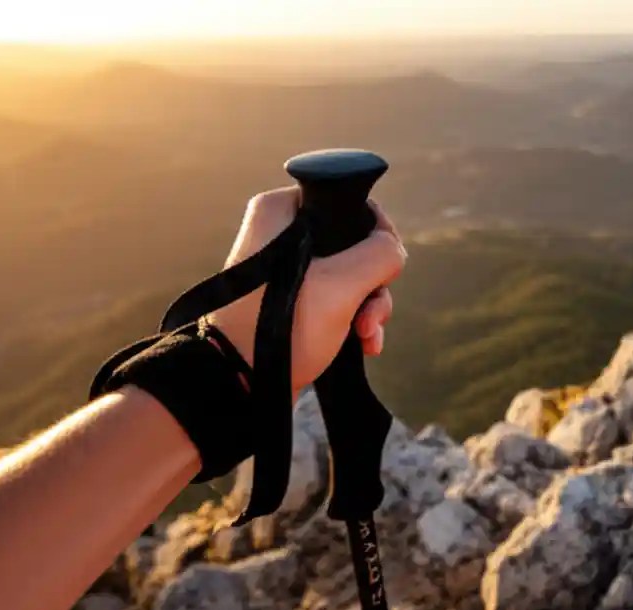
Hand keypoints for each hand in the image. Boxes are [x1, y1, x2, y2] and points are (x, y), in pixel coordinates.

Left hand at [208, 187, 405, 393]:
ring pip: (352, 276)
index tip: (386, 266)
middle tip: (369, 314)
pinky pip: (338, 299)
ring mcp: (288, 270)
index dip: (378, 232)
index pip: (349, 201)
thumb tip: (394, 250)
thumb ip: (379, 255)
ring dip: (369, 307)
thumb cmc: (281, 326)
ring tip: (367, 335)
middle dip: (374, 284)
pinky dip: (355, 319)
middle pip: (356, 244)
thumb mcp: (340, 284)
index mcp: (282, 211)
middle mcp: (282, 234)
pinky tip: (365, 344)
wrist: (238, 383)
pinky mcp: (292, 301)